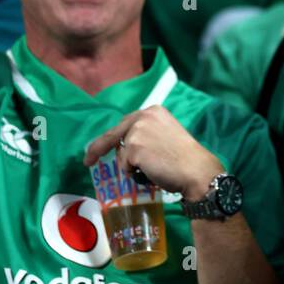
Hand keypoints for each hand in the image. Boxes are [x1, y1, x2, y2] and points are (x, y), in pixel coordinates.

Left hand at [83, 106, 223, 201]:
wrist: (195, 169)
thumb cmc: (185, 157)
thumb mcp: (166, 135)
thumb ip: (147, 134)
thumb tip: (125, 147)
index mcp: (153, 111)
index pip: (125, 123)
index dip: (111, 136)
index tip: (99, 147)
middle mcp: (143, 116)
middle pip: (113, 134)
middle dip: (98, 148)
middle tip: (88, 160)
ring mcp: (137, 132)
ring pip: (121, 154)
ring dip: (131, 165)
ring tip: (152, 168)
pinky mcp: (134, 148)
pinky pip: (124, 166)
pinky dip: (134, 173)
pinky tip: (151, 171)